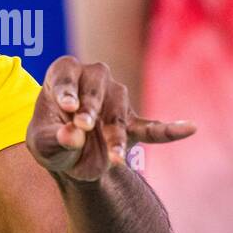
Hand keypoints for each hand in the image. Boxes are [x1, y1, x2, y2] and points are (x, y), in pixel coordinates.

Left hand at [26, 56, 195, 181]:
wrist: (68, 159)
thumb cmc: (50, 141)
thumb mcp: (42, 145)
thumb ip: (54, 140)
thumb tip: (73, 135)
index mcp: (63, 74)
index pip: (66, 73)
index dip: (67, 88)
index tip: (68, 107)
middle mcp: (92, 79)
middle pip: (98, 85)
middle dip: (91, 108)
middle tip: (83, 127)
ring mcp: (115, 99)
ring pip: (119, 112)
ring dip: (116, 135)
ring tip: (114, 159)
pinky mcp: (131, 123)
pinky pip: (151, 128)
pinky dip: (169, 131)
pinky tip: (190, 128)